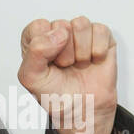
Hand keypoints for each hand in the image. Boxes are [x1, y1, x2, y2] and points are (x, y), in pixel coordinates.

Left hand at [18, 16, 117, 133]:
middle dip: (64, 52)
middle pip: (61, 25)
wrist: (82, 109)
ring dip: (81, 50)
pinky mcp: (101, 37)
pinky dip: (97, 50)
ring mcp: (80, 34)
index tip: (48, 63)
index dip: (44, 46)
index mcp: (36, 41)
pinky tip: (93, 61)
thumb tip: (58, 34)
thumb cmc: (56, 94)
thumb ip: (35, 53)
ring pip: (81, 23)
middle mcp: (57, 34)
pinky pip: (101, 30)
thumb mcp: (32, 78)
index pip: (37, 26)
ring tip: (78, 64)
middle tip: (65, 66)